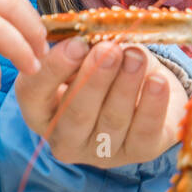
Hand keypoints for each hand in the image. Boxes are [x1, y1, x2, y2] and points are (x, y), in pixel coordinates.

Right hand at [12, 38, 186, 167]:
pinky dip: (152, 104)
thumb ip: (81, 48)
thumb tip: (91, 39)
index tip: (77, 43)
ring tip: (136, 56)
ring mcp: (101, 152)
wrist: (144, 91)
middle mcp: (65, 138)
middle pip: (75, 113)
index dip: (54, 68)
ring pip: (112, 120)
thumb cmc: (103, 69)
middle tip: (110, 49)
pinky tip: (158, 81)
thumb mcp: (86, 54)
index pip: (33, 93)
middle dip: (94, 78)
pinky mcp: (137, 153)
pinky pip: (144, 130)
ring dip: (125, 85)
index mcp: (40, 110)